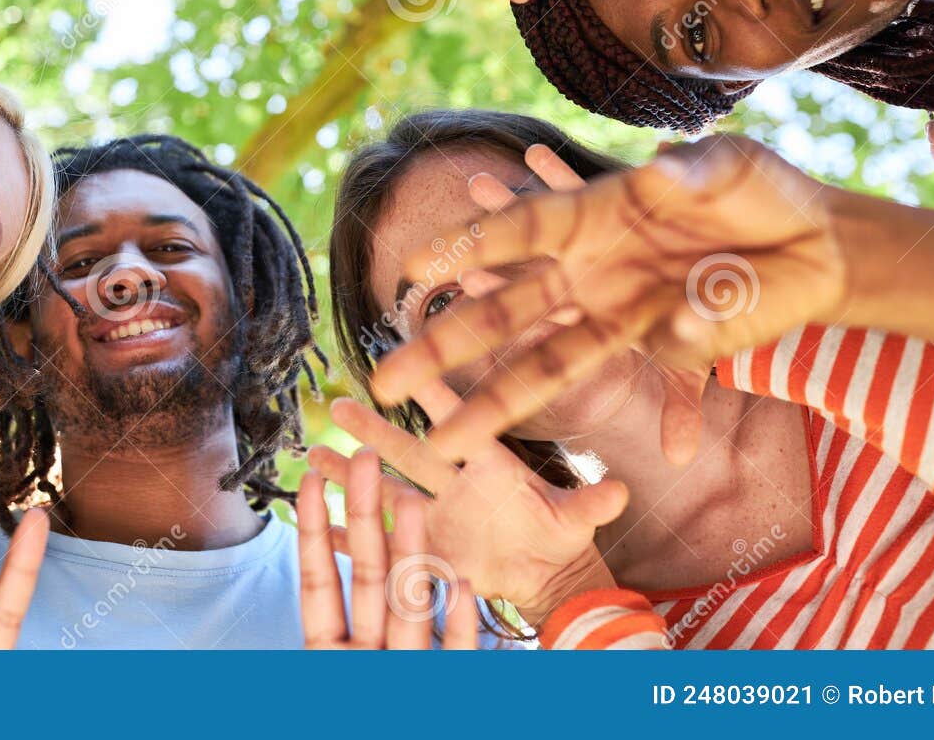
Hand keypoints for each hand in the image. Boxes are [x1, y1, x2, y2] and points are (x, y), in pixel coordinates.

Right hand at [309, 380, 626, 626]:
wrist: (545, 575)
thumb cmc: (561, 537)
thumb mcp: (576, 520)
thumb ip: (592, 504)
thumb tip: (622, 491)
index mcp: (490, 463)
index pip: (458, 418)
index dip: (432, 390)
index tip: (404, 358)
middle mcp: (455, 480)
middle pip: (407, 448)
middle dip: (372, 427)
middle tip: (339, 402)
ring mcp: (436, 512)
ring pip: (384, 487)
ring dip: (351, 472)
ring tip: (312, 453)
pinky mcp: (425, 545)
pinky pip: (382, 537)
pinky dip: (349, 529)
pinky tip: (317, 519)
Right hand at [372, 136, 847, 464]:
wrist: (818, 236)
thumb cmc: (757, 187)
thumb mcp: (730, 166)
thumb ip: (695, 172)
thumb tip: (658, 178)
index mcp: (594, 216)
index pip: (519, 232)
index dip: (466, 247)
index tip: (413, 270)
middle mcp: (595, 273)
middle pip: (506, 314)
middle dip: (444, 349)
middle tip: (388, 380)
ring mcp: (629, 316)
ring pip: (551, 366)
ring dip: (502, 405)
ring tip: (450, 444)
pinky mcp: (677, 347)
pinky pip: (667, 385)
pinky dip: (682, 416)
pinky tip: (684, 448)